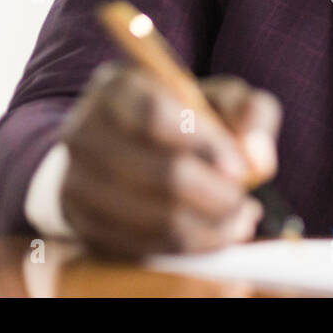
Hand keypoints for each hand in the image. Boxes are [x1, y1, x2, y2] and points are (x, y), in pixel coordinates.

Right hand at [57, 62, 280, 256]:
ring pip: (152, 217)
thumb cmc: (183, 117)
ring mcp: (75, 180)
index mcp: (117, 86)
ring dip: (207, 227)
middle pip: (160, 174)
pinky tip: (213, 235)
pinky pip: (141, 245)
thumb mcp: (220, 98)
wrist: (124, 149)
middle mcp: (84, 131)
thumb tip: (257, 160)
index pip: (155, 116)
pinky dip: (186, 246)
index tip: (240, 169)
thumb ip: (250, 113)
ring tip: (238, 220)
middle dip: (216, 195)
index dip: (204, 145)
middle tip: (245, 203)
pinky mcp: (81, 222)